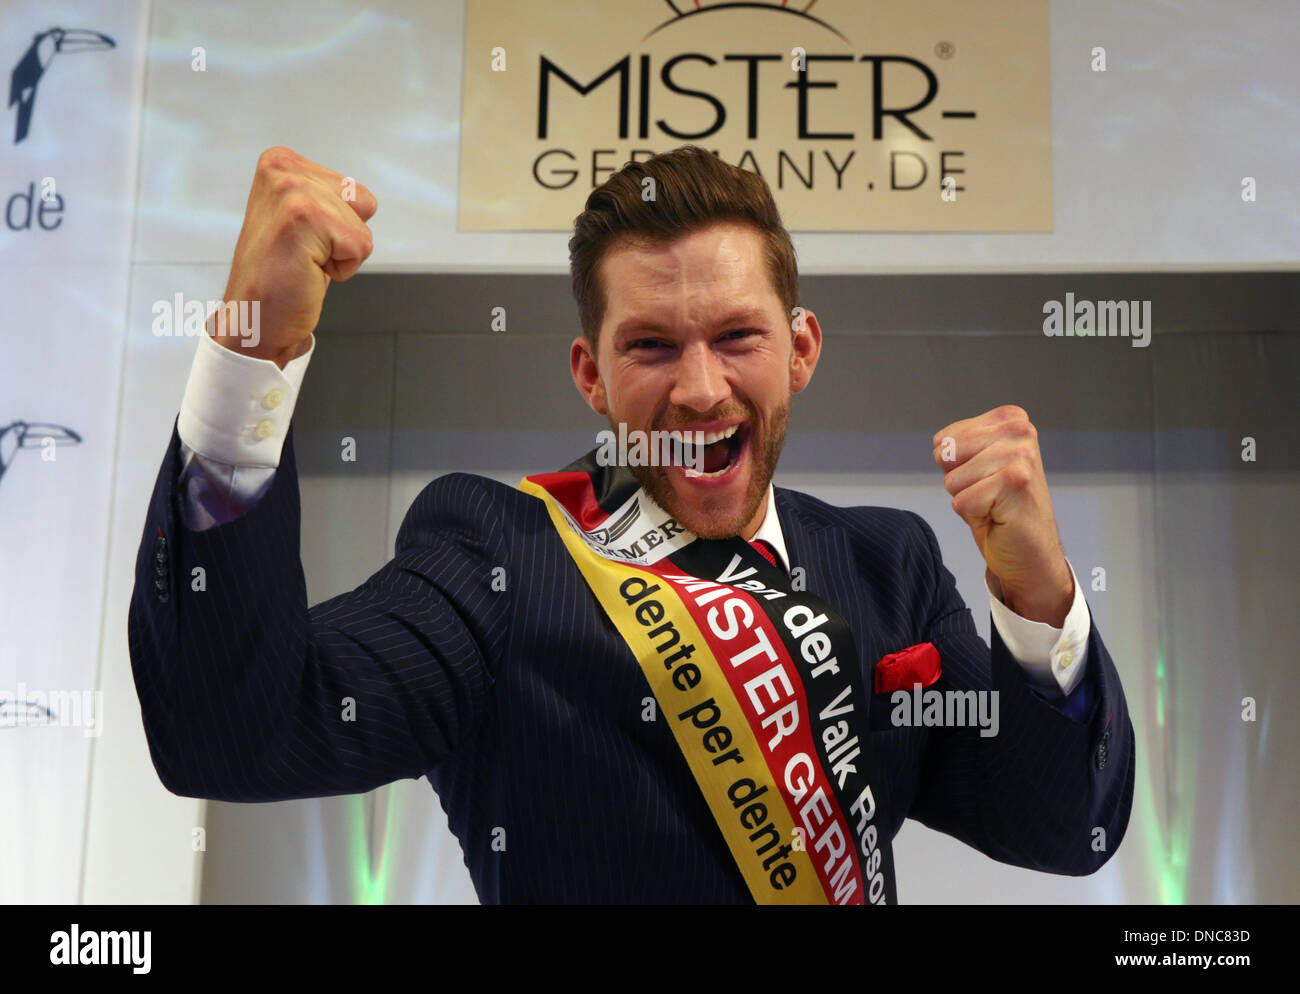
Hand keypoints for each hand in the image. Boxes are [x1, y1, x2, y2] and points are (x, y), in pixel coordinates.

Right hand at [208, 146, 377, 367]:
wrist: (255, 317)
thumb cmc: (282, 274)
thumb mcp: (303, 220)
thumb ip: (325, 198)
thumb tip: (361, 197)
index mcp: (281, 162)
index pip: (356, 193)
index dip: (341, 226)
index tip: (304, 241)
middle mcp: (283, 169)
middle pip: (362, 204)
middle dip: (343, 238)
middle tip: (303, 254)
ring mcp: (291, 191)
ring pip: (362, 227)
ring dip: (342, 254)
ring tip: (304, 262)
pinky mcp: (303, 218)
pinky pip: (360, 247)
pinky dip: (342, 269)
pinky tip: (306, 271)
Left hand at [932, 405, 1072, 625]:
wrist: (1031, 554)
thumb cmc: (1001, 508)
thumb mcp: (974, 465)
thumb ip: (954, 448)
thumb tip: (943, 451)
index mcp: (1010, 419)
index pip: (944, 439)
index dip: (956, 467)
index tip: (985, 479)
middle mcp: (1020, 430)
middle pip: (946, 456)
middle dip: (960, 483)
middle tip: (990, 495)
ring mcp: (1021, 456)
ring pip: (953, 480)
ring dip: (968, 500)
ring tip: (996, 505)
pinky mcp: (1016, 483)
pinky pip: (962, 502)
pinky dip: (974, 517)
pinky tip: (1000, 517)